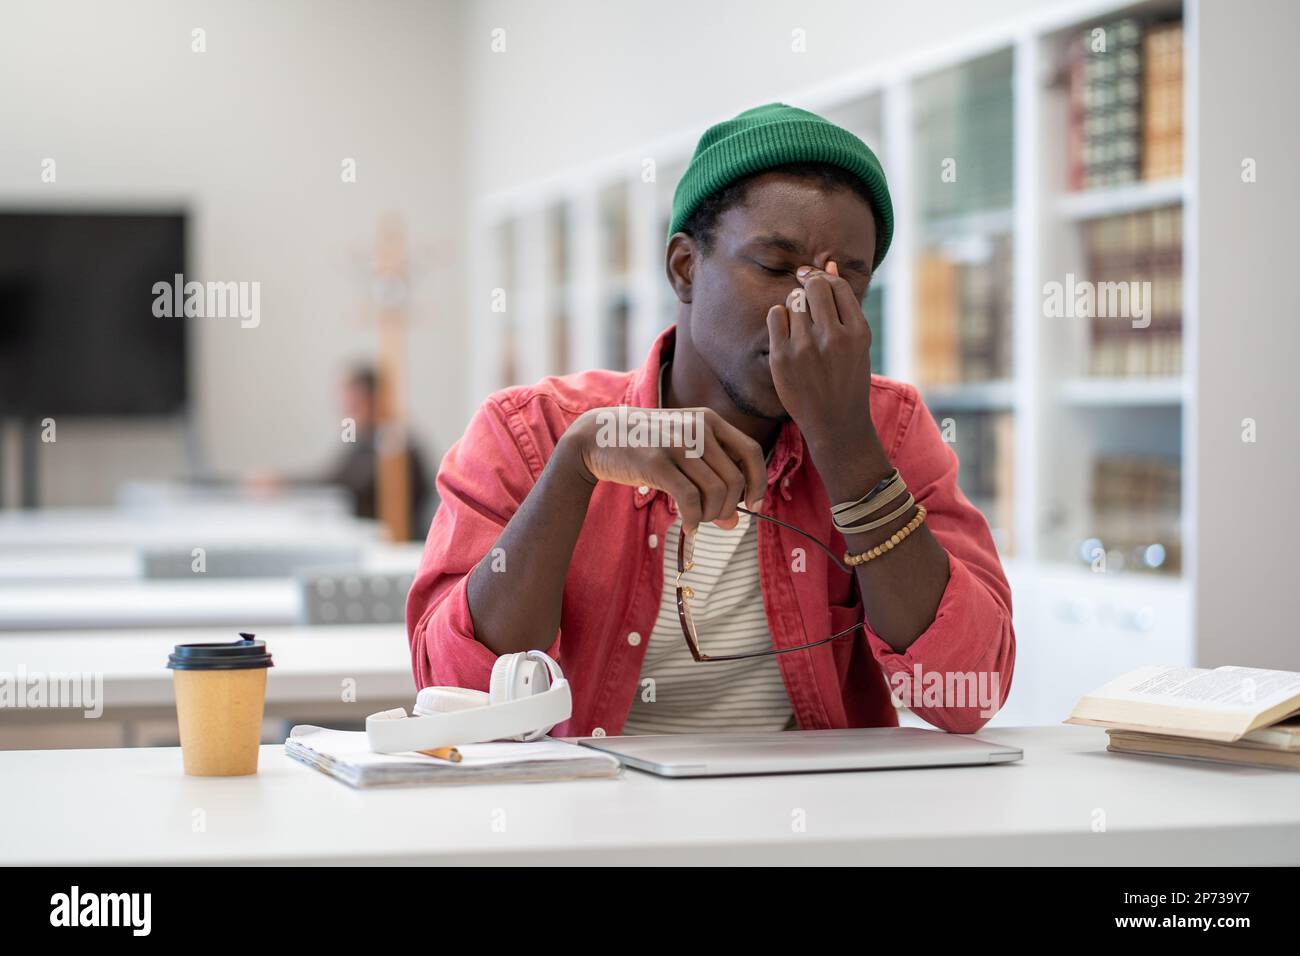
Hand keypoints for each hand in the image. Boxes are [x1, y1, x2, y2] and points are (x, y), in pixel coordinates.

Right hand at [560, 406, 766, 534]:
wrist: (597, 437)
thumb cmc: (645, 447)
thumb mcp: (682, 451)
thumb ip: (711, 479)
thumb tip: (734, 522)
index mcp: (708, 420)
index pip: (752, 452)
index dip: (758, 483)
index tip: (753, 506)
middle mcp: (697, 428)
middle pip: (734, 480)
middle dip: (728, 508)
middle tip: (712, 519)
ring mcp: (677, 443)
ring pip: (716, 493)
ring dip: (710, 516)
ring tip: (696, 520)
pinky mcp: (657, 463)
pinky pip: (691, 501)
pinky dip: (694, 520)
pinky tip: (687, 525)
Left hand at [764, 260, 873, 448]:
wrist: (835, 423)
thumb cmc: (847, 378)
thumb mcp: (857, 342)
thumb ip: (844, 304)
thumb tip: (830, 263)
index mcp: (857, 332)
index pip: (837, 286)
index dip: (824, 278)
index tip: (816, 281)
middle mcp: (833, 337)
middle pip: (814, 287)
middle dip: (808, 286)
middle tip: (805, 295)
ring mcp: (805, 348)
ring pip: (793, 300)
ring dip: (795, 307)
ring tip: (801, 326)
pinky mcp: (782, 357)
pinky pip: (776, 314)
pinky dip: (780, 318)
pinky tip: (787, 332)